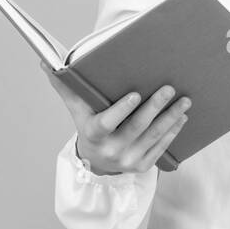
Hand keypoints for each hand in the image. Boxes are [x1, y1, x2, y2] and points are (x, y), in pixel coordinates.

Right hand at [41, 61, 190, 174]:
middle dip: (155, 107)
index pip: (108, 123)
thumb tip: (45, 62)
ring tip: (184, 100)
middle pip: (137, 127)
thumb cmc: (88, 126)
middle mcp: (111, 151)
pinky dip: (173, 131)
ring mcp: (129, 161)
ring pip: (154, 136)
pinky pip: (162, 147)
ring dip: (171, 118)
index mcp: (94, 135)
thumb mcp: (76, 110)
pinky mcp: (143, 166)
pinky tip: (182, 117)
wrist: (97, 162)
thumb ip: (65, 87)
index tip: (136, 94)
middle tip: (169, 88)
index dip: (122, 110)